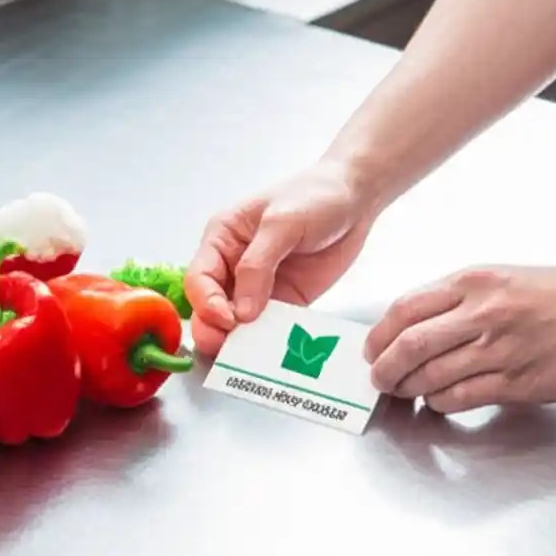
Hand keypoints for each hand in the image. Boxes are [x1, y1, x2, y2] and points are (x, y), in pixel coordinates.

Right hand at [185, 161, 378, 355]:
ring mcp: (258, 288)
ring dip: (239, 342)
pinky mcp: (285, 302)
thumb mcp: (281, 223)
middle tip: (227, 349)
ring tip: (248, 359)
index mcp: (222, 239)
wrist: (355, 199)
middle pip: (210, 307)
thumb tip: (242, 311)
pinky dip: (269, 343)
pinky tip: (275, 354)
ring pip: (236, 324)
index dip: (207, 302)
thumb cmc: (314, 196)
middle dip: (214, 329)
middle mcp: (233, 266)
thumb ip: (258, 264)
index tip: (228, 319)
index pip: (199, 278)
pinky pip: (270, 328)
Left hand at [364, 266, 555, 413]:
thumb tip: (407, 329)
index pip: (404, 309)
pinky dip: (440, 402)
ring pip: (432, 376)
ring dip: (409, 389)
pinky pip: (462, 397)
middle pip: (410, 345)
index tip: (371, 349)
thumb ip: (453, 300)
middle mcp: (484, 312)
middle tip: (379, 379)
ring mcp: (502, 348)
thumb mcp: (497, 278)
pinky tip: (438, 400)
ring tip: (405, 391)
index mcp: (473, 281)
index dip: (378, 335)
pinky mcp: (520, 381)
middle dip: (384, 368)